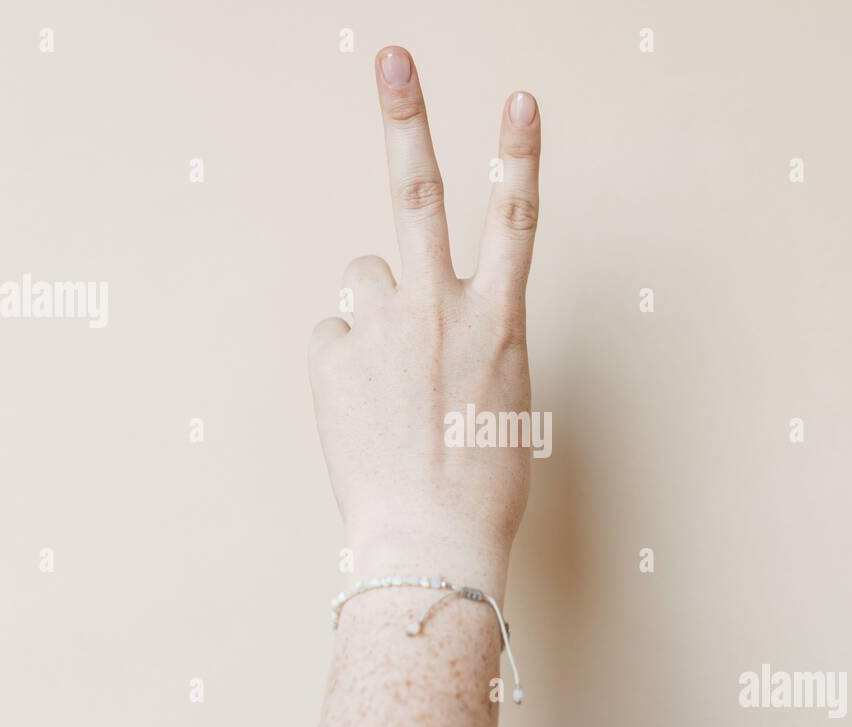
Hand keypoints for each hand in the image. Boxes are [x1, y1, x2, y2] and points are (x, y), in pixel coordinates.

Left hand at [308, 47, 540, 594]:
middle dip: (406, 117)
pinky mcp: (333, 355)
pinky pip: (332, 335)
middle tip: (392, 59)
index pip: (514, 220)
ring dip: (369, 307)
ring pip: (360, 277)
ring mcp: (382, 329)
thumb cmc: (479, 483)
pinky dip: (343, 361)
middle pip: (418, 193)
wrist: (430, 543)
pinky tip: (360, 406)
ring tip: (385, 370)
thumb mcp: (500, 400)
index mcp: (498, 322)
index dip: (518, 155)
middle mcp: (440, 309)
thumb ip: (469, 341)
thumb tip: (415, 321)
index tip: (519, 101)